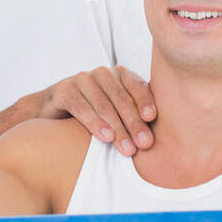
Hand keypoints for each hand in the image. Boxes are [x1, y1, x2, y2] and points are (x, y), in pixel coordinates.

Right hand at [35, 65, 156, 154]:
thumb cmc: (93, 114)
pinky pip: (82, 107)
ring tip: (127, 148)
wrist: (52, 112)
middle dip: (135, 123)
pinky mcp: (64, 90)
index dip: (145, 101)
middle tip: (145, 144)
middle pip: (122, 99)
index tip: (152, 118)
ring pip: (104, 105)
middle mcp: (103, 73)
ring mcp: (82, 80)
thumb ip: (136, 115)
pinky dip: (95, 123)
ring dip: (117, 129)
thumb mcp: (116, 112)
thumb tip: (168, 134)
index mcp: (120, 75)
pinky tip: (105, 137)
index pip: (137, 86)